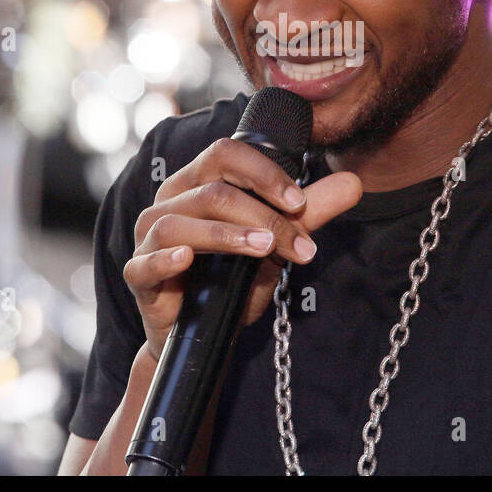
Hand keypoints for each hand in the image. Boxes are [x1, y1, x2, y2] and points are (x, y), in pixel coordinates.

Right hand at [123, 138, 361, 359]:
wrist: (202, 337)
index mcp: (198, 182)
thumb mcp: (276, 245)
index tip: (299, 201)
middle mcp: (169, 201)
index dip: (264, 173)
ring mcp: (147, 236)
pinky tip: (188, 259)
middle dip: (260, 213)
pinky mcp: (136, 273)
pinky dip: (167, 257)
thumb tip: (354, 183)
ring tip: (264, 250)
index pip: (226, 154)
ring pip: (181, 221)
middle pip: (212, 189)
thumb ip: (309, 213)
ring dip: (228, 234)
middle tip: (297, 242)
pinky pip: (147, 260)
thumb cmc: (232, 282)